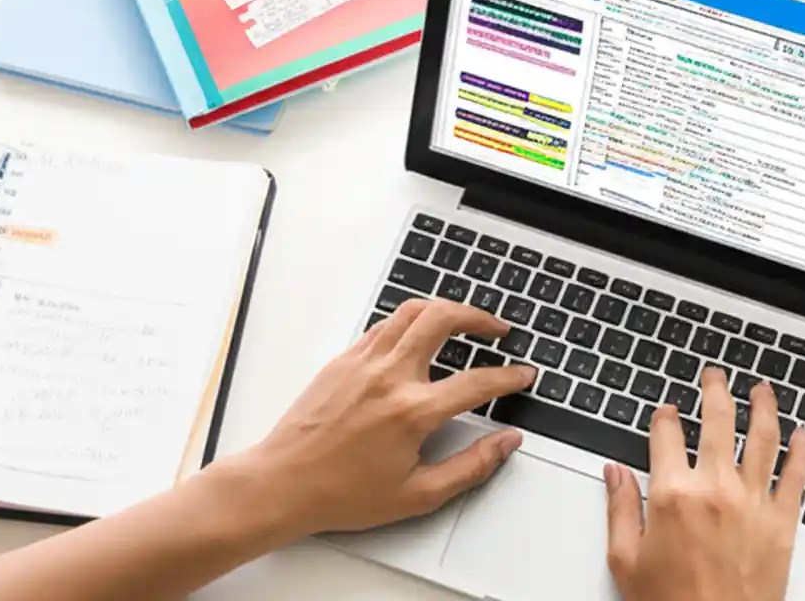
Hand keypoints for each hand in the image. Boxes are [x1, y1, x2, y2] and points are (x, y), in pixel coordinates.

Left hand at [213, 299, 536, 540]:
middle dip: (479, 317)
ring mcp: (362, 363)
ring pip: (411, 311)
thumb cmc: (340, 494)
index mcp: (411, 412)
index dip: (510, 377)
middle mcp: (388, 377)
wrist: (281, 484)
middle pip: (443, 319)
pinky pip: (384, 326)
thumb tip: (505, 443)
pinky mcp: (342, 361)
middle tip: (497, 329)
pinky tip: (417, 336)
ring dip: (444, 309)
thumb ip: (471, 466)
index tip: (523, 375)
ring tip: (462, 320)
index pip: (477, 382)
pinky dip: (409, 322)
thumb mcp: (418, 495)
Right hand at [604, 368, 804, 600]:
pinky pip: (797, 474)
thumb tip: (614, 473)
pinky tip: (804, 433)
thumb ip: (620, 508)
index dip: (665, 416)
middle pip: (718, 420)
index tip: (667, 412)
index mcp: (672, 495)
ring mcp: (753, 502)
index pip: (667, 434)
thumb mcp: (626, 559)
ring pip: (762, 437)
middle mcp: (715, 490)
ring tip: (761, 389)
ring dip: (762, 406)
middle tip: (714, 376)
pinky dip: (803, 449)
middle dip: (714, 390)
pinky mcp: (782, 522)